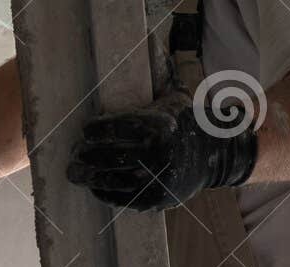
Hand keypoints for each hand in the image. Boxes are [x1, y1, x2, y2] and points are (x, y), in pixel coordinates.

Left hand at [67, 95, 256, 210]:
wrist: (216, 154)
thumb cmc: (186, 122)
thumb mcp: (173, 97)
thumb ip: (155, 80)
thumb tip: (146, 44)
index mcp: (158, 125)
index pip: (114, 128)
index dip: (94, 131)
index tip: (84, 130)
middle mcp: (157, 153)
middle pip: (108, 156)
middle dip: (85, 156)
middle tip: (73, 154)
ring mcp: (155, 179)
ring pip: (111, 180)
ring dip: (89, 177)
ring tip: (75, 173)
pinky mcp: (154, 199)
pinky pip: (121, 198)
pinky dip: (104, 193)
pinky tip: (94, 186)